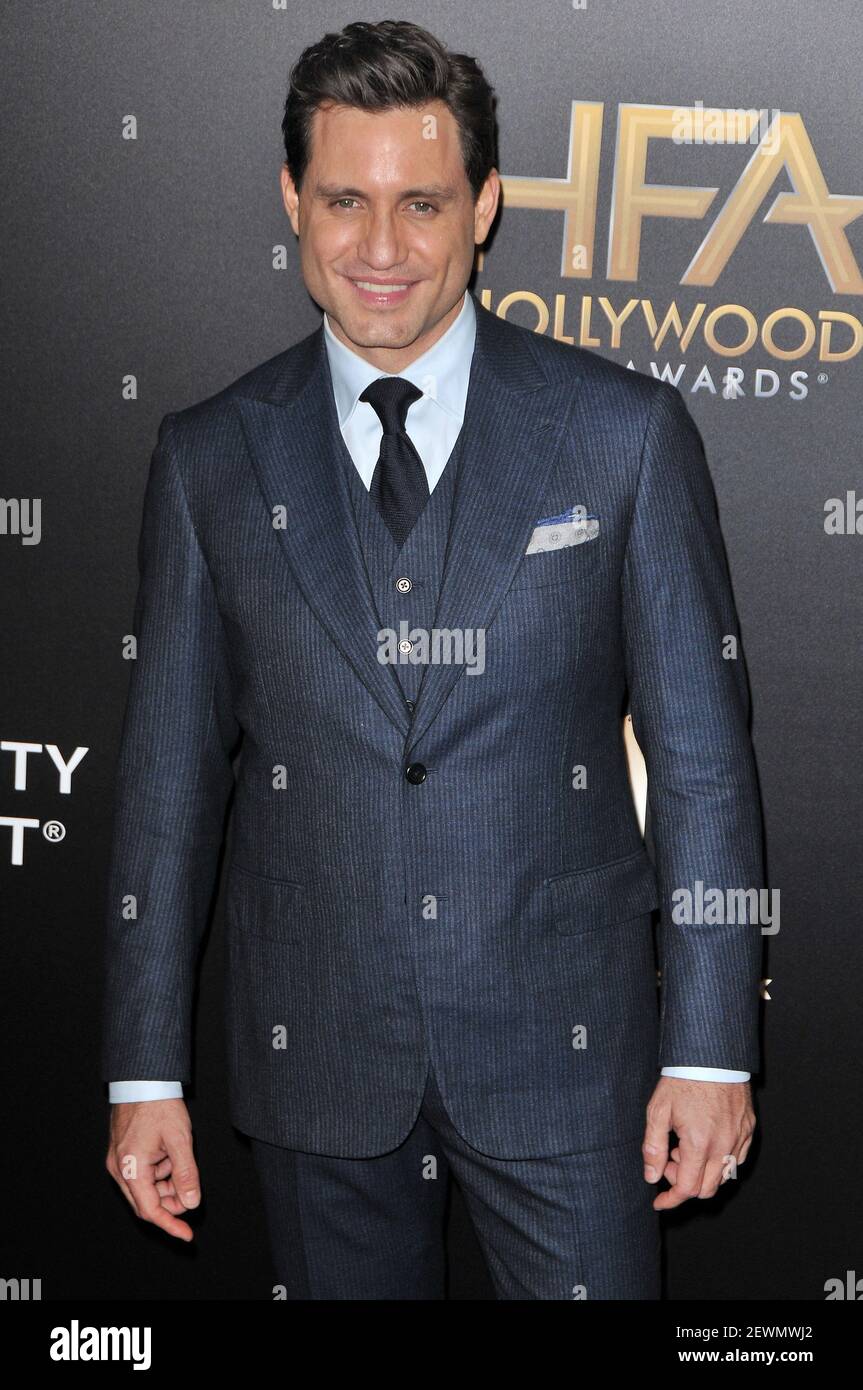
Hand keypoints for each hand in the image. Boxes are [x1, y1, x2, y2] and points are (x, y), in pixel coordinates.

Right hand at [106, 1099, 199, 1240]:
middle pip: (146, 1203)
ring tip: (181, 1165)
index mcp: (130, 1168)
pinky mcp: (122, 1153)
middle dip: (170, 1204)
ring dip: (166, 1187)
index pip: (150, 1210)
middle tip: (191, 1194)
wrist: (143, 1079)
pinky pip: (141, 1175)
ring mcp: (118, 1161)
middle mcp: (119, 1168)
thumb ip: (186, 1174)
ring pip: (144, 1189)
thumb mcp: (179, 1140)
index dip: (170, 1225)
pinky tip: (171, 1157)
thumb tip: (191, 1203)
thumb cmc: (159, 1105)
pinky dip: (159, 1174)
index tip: (187, 1234)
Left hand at [642, 1076, 754, 1210]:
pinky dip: (720, 1161)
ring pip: (723, 1177)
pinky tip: (706, 1142)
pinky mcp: (749, 1130)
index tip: (659, 1201)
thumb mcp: (658, 1111)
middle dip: (684, 1183)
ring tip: (686, 1145)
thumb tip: (652, 1176)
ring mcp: (739, 1139)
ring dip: (702, 1172)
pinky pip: (737, 1160)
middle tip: (671, 1159)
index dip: (671, 1199)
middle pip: (706, 1189)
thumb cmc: (683, 1080)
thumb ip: (654, 1147)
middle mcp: (723, 1146)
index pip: (687, 1189)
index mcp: (699, 1144)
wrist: (711, 1056)